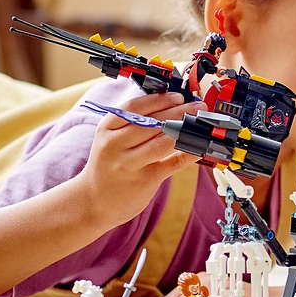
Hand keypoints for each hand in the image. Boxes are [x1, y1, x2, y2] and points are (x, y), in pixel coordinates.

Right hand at [77, 92, 204, 228]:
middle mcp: (115, 145)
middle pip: (152, 123)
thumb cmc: (110, 164)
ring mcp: (129, 164)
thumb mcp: (112, 139)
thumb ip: (134, 124)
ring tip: (201, 123)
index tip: (178, 96)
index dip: (159, 100)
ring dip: (186, 130)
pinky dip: (189, 153)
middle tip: (198, 105)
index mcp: (107, 129)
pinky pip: (172, 163)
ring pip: (162, 142)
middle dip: (179, 112)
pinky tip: (201, 146)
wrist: (94, 200)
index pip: (135, 108)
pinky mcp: (145, 180)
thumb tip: (170, 106)